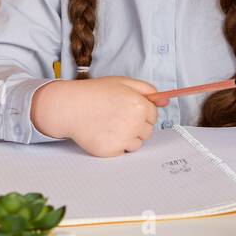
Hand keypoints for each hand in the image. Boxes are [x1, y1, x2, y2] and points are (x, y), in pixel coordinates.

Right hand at [31, 76, 158, 156]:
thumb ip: (146, 89)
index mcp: (140, 105)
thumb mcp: (122, 82)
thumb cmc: (95, 93)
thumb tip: (166, 101)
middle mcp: (134, 123)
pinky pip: (123, 152)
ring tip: (110, 126)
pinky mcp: (112, 151)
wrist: (69, 107)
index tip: (128, 109)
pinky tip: (104, 134)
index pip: (154, 115)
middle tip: (117, 117)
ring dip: (127, 138)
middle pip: (148, 132)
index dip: (141, 112)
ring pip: (137, 144)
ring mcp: (123, 139)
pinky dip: (115, 146)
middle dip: (136, 126)